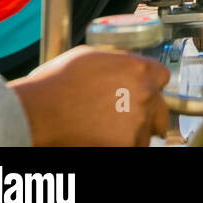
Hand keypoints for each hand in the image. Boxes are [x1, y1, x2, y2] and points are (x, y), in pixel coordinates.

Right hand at [9, 45, 170, 145]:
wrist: (40, 111)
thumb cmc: (56, 84)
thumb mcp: (91, 57)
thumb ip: (117, 63)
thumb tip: (123, 66)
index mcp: (139, 69)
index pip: (162, 77)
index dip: (150, 86)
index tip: (142, 93)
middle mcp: (145, 92)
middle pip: (160, 106)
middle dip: (147, 112)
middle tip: (126, 119)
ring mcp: (139, 119)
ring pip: (147, 129)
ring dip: (134, 131)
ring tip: (106, 129)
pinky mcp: (129, 142)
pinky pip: (135, 145)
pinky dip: (123, 145)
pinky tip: (102, 139)